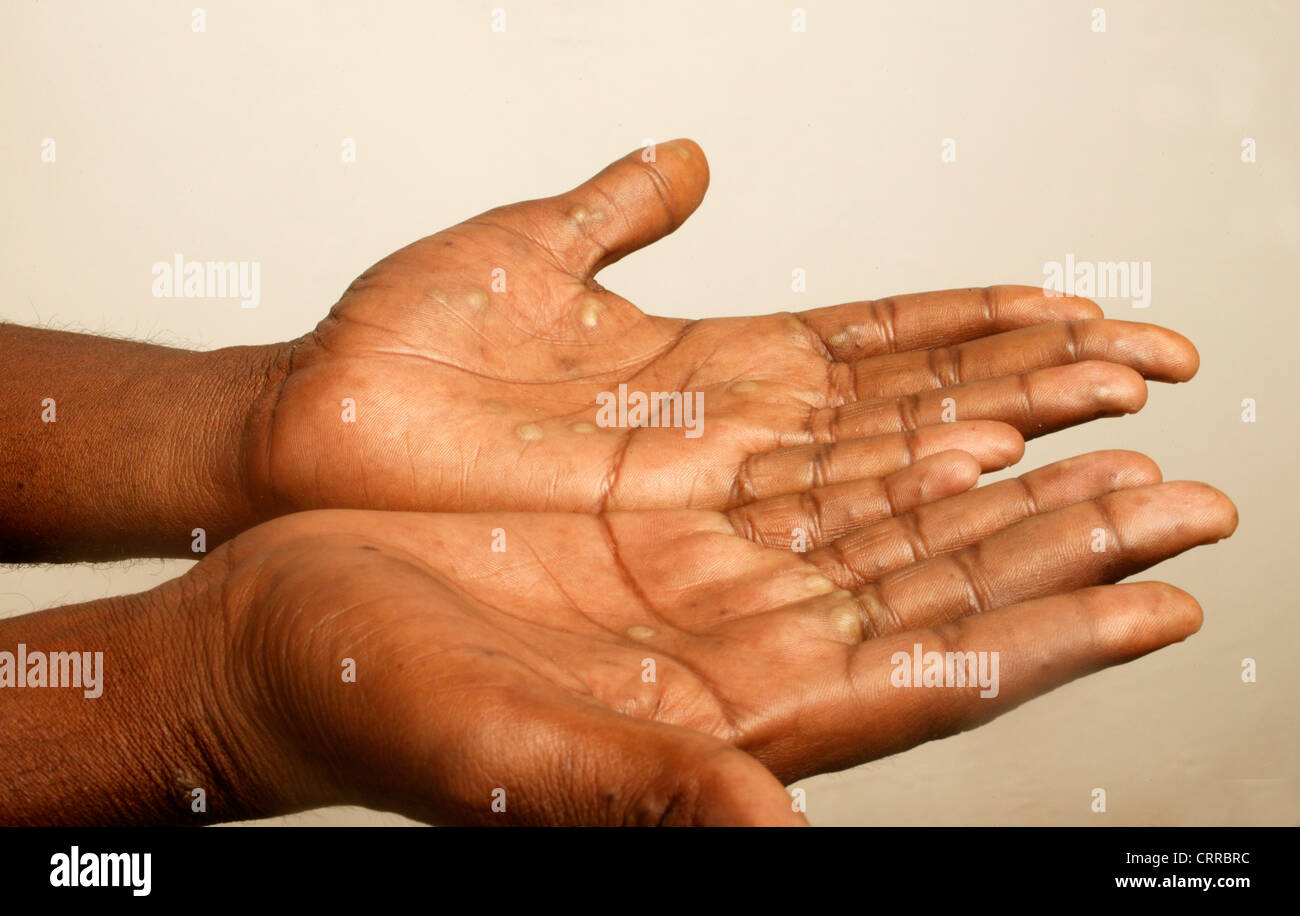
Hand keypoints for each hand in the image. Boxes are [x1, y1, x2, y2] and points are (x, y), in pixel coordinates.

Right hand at [181, 449, 1232, 825]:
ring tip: (1101, 443)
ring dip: (997, 489)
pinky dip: (888, 441)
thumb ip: (642, 794)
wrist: (287, 629)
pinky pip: (803, 469)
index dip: (1042, 644)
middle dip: (1061, 552)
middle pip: (933, 596)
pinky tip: (952, 420)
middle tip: (1179, 502)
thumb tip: (772, 834)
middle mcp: (732, 655)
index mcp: (715, 730)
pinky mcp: (660, 519)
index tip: (1153, 602)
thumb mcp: (496, 756)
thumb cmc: (368, 705)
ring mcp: (703, 581)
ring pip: (886, 525)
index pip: (919, 685)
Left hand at [243, 139, 1198, 516]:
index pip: (882, 349)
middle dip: (1043, 411)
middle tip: (1157, 400)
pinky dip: (910, 545)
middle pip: (918, 430)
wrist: (299, 444)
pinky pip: (814, 569)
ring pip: (891, 505)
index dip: (984, 330)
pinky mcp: (668, 585)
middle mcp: (730, 455)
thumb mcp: (522, 254)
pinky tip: (997, 526)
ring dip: (1015, 491)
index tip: (1083, 317)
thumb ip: (613, 212)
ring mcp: (708, 520)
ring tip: (1127, 473)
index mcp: (712, 372)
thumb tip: (686, 161)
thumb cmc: (393, 357)